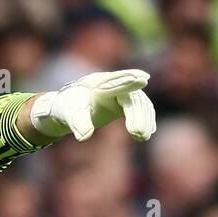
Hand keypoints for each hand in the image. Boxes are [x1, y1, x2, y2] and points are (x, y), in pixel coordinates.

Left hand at [30, 69, 156, 143]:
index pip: (116, 81)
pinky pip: (140, 109)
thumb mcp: (70, 115)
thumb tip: (84, 136)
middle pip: (132, 97)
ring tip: (143, 137)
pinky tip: (149, 132)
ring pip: (139, 103)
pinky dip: (145, 119)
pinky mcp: (124, 102)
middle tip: (138, 134)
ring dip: (144, 120)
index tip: (143, 79)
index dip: (127, 82)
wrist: (69, 108)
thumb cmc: (68, 109)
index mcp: (98, 83)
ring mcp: (121, 93)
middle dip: (138, 114)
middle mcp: (113, 85)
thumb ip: (78, 123)